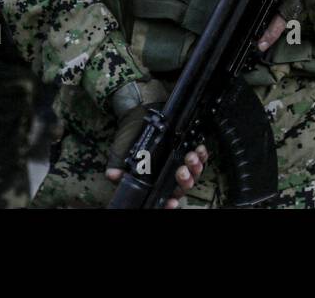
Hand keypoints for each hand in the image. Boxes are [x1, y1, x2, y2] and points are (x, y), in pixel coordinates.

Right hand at [104, 80, 206, 208]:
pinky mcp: (187, 148)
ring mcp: (179, 162)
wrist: (137, 111)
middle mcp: (168, 174)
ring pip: (193, 174)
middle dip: (184, 182)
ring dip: (195, 168)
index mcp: (153, 180)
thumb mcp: (121, 151)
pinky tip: (199, 149)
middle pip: (182, 187)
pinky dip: (202, 155)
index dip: (167, 203)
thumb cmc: (130, 135)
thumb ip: (120, 165)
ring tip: (190, 157)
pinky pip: (200, 157)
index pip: (162, 197)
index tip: (171, 203)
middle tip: (181, 172)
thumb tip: (113, 175)